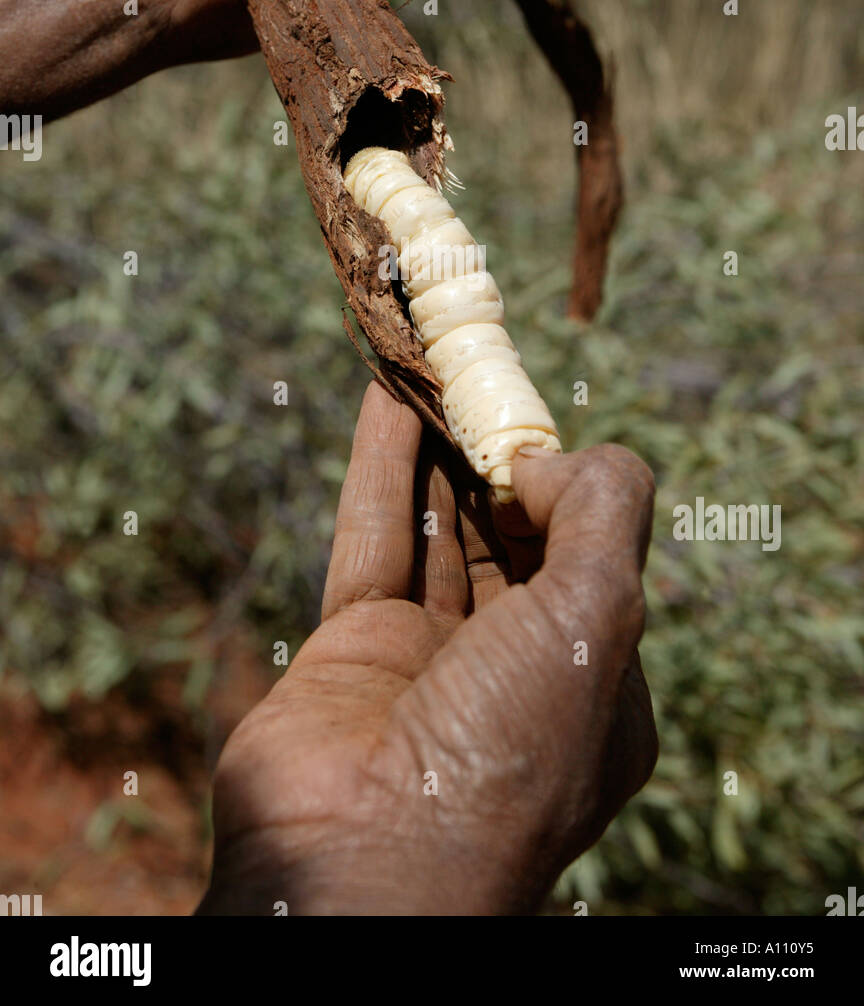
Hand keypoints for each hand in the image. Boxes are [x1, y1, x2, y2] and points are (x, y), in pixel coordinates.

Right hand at [199, 382, 657, 915]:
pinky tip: (386, 394)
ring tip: (432, 358)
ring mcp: (425, 659)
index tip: (536, 429)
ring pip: (438, 525)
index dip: (566, 488)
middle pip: (507, 535)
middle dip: (496, 454)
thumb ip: (602, 515)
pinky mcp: (350, 646)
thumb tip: (547, 459)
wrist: (367, 862)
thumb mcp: (601, 620)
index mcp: (591, 683)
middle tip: (480, 371)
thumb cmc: (507, 748)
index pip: (589, 558)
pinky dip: (380, 464)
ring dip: (437, 441)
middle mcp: (510, 670)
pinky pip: (372, 536)